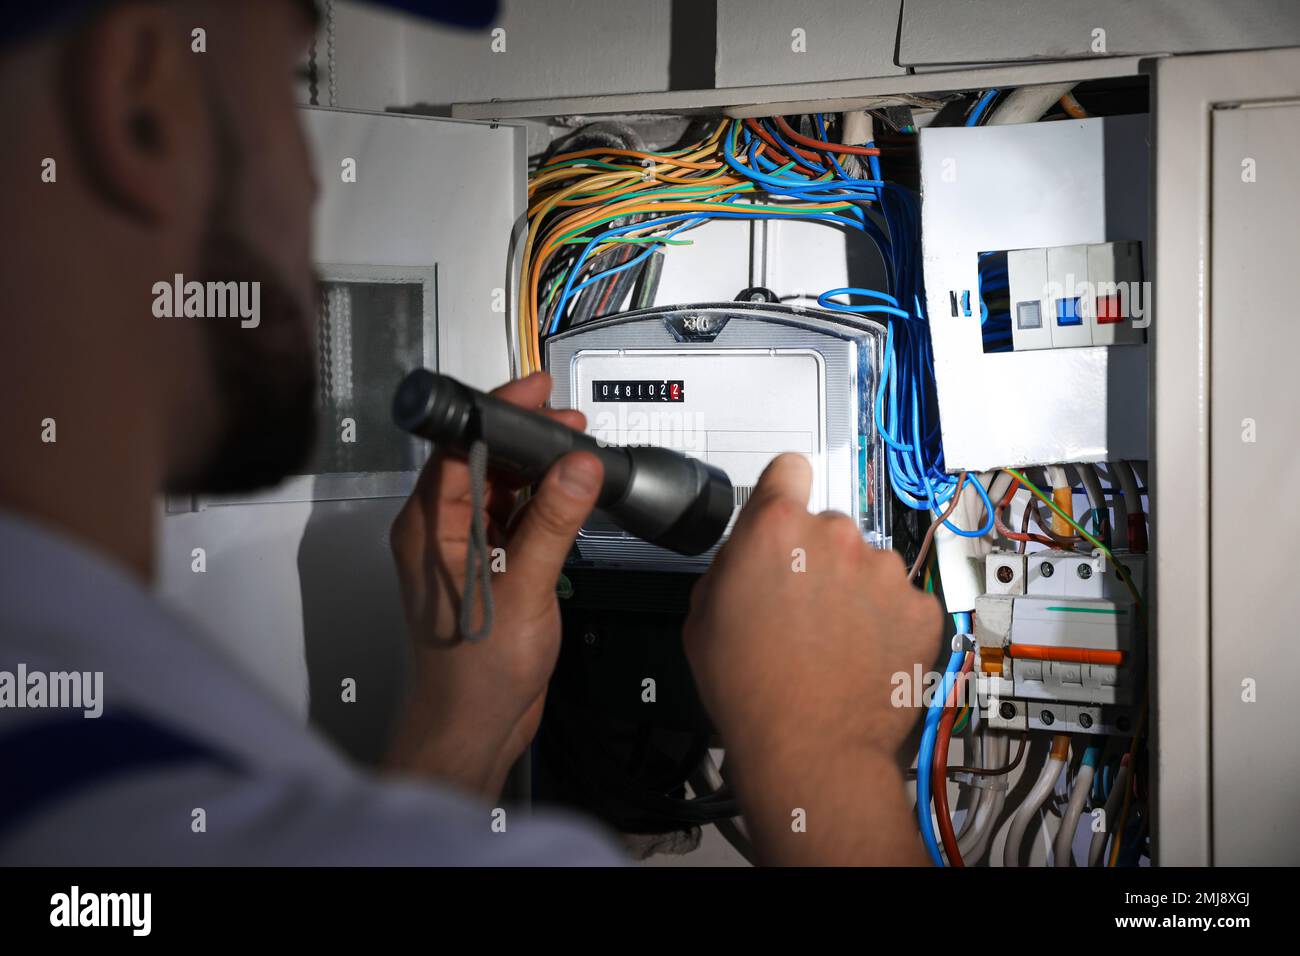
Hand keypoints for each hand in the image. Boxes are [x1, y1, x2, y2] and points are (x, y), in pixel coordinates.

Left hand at [384, 372, 602, 797]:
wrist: (473, 729)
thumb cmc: (473, 674)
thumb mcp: (522, 589)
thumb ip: (552, 523)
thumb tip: (576, 468)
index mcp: (428, 528)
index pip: (459, 444)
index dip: (499, 411)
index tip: (536, 392)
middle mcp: (439, 533)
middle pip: (482, 462)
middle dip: (528, 439)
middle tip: (571, 428)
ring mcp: (463, 552)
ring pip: (500, 491)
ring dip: (538, 474)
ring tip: (578, 460)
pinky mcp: (487, 571)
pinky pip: (512, 522)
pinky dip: (541, 507)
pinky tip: (569, 502)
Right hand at [683, 453, 942, 863]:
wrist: (811, 748)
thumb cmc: (751, 690)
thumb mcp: (702, 614)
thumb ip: (730, 564)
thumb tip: (746, 554)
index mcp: (775, 530)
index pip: (790, 469)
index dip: (786, 488)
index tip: (789, 501)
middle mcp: (835, 537)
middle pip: (828, 526)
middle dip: (816, 557)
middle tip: (801, 605)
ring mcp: (882, 572)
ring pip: (867, 564)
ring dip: (854, 589)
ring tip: (832, 639)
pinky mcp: (920, 607)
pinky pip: (901, 600)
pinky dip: (886, 621)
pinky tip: (861, 654)